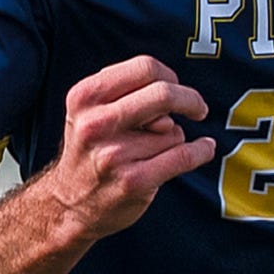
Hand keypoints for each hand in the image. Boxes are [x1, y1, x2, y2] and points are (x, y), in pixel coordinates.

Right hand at [45, 56, 214, 239]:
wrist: (69, 205)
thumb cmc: (89, 152)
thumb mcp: (89, 112)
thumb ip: (126, 92)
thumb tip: (171, 91)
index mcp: (85, 97)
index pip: (144, 67)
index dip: (170, 75)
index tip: (177, 87)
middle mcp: (96, 124)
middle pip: (163, 93)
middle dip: (190, 99)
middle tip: (198, 109)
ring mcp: (114, 154)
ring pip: (174, 131)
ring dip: (175, 138)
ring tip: (151, 151)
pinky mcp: (134, 181)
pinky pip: (182, 156)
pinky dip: (200, 150)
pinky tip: (204, 148)